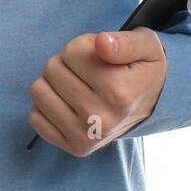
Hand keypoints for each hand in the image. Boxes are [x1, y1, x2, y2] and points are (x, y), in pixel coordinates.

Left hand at [27, 29, 167, 155]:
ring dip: (55, 82)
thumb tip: (101, 43)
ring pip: (38, 91)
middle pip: (52, 69)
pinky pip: (35, 117)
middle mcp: (101, 120)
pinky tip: (69, 102)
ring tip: (79, 83)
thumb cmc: (144, 67)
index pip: (71, 52)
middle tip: (89, 69)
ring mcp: (87, 137)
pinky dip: (48, 105)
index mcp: (119, 92)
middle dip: (67, 62)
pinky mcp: (75, 148)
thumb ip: (124, 42)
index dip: (83, 45)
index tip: (100, 54)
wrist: (155, 102)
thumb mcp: (145, 45)